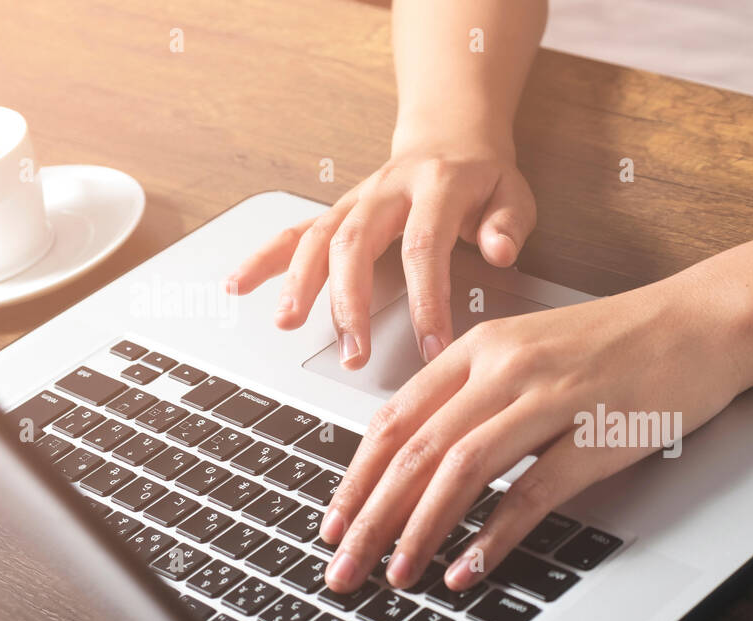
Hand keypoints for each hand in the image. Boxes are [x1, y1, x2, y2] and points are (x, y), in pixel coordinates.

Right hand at [226, 130, 536, 368]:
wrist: (451, 136)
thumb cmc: (484, 178)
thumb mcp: (514, 195)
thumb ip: (508, 225)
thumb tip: (499, 251)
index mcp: (435, 186)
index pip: (423, 246)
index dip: (425, 299)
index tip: (430, 345)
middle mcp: (387, 190)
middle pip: (356, 244)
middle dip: (350, 302)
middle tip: (353, 353)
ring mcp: (356, 199)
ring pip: (318, 238)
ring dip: (299, 283)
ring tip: (287, 323)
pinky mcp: (337, 212)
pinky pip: (294, 233)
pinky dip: (264, 258)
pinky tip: (237, 285)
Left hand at [318, 279, 745, 593]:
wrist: (700, 322)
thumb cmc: (621, 342)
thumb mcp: (534, 352)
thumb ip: (480, 395)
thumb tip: (428, 458)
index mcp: (483, 346)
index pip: (395, 417)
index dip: (356, 477)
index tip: (335, 521)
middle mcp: (505, 367)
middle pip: (415, 450)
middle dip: (371, 518)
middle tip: (343, 566)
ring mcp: (550, 399)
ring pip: (459, 471)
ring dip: (418, 531)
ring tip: (396, 575)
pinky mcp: (593, 435)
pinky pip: (529, 494)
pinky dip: (491, 536)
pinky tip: (467, 568)